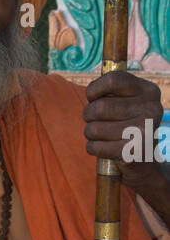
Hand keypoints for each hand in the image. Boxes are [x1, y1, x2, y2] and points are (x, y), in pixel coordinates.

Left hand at [82, 69, 165, 192]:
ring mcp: (144, 131)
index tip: (92, 97)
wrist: (143, 159)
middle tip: (92, 120)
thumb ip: (111, 90)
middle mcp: (151, 109)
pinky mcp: (132, 152)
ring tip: (98, 134)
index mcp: (149, 91)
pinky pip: (96, 147)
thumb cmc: (126, 124)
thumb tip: (91, 90)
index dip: (94, 89)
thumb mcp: (126, 101)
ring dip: (89, 133)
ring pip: (94, 128)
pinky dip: (92, 147)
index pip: (113, 80)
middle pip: (100, 107)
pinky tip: (101, 147)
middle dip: (88, 114)